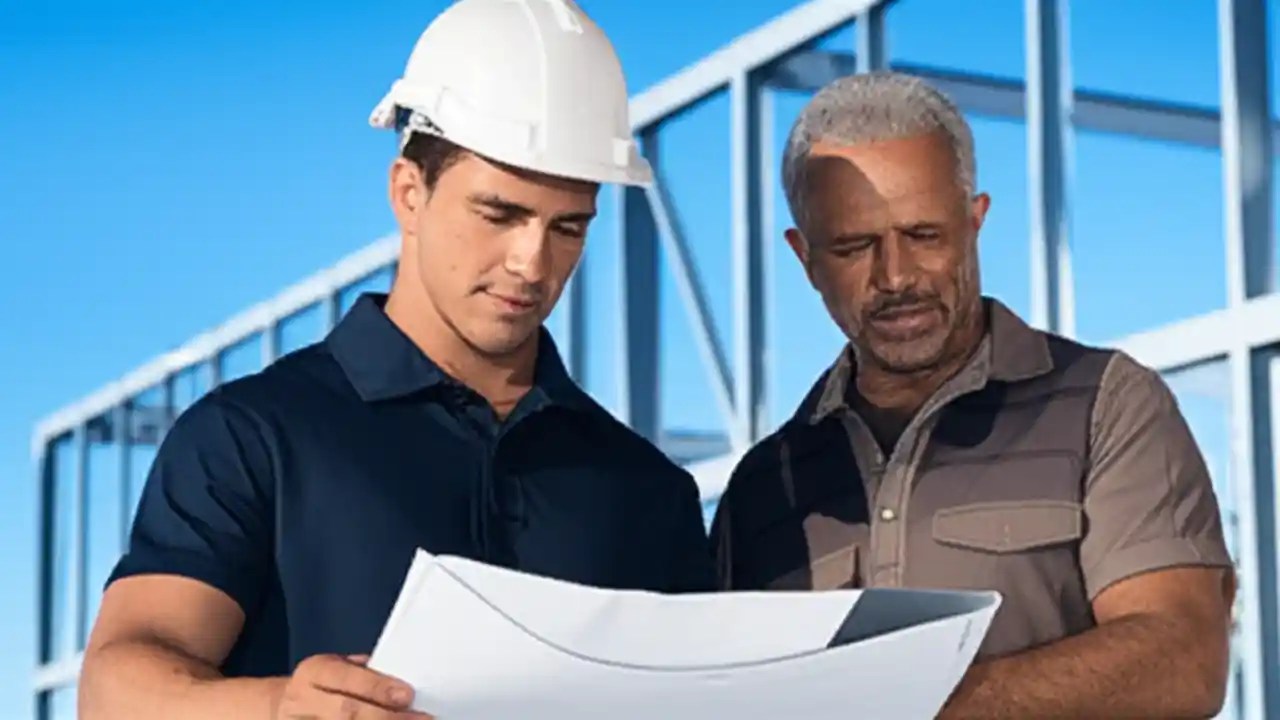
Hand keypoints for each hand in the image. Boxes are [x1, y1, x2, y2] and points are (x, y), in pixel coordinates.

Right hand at [274, 653, 432, 718]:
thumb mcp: (339, 668)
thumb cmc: (324, 686)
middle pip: (346, 713)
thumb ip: (366, 673)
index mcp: (314, 672)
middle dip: (386, 718)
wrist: (283, 707)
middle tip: (420, 719)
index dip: (377, 688)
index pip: (346, 678)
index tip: (407, 695)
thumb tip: (404, 679)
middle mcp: (302, 700)